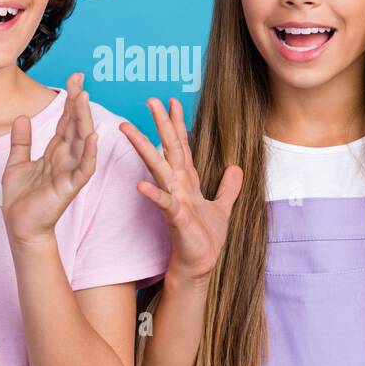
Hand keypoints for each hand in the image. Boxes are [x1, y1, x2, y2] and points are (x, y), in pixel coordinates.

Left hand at [2, 71, 98, 246]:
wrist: (20, 227)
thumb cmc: (21, 200)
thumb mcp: (16, 163)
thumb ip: (21, 141)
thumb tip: (21, 117)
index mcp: (55, 152)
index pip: (66, 121)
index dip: (70, 100)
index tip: (74, 78)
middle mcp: (66, 158)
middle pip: (75, 125)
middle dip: (78, 103)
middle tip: (79, 80)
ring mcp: (70, 171)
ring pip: (81, 141)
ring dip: (84, 120)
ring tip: (83, 98)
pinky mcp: (70, 186)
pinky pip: (84, 167)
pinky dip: (89, 152)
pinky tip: (91, 136)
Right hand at [118, 96, 242, 282]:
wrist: (199, 266)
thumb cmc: (205, 239)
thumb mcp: (223, 208)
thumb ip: (228, 187)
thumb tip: (236, 167)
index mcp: (187, 181)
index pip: (181, 146)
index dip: (177, 123)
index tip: (172, 101)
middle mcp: (178, 185)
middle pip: (168, 148)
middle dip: (160, 124)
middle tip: (150, 99)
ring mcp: (174, 199)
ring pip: (158, 168)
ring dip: (144, 148)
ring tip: (128, 129)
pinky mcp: (175, 217)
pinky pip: (164, 203)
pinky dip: (154, 194)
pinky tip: (140, 186)